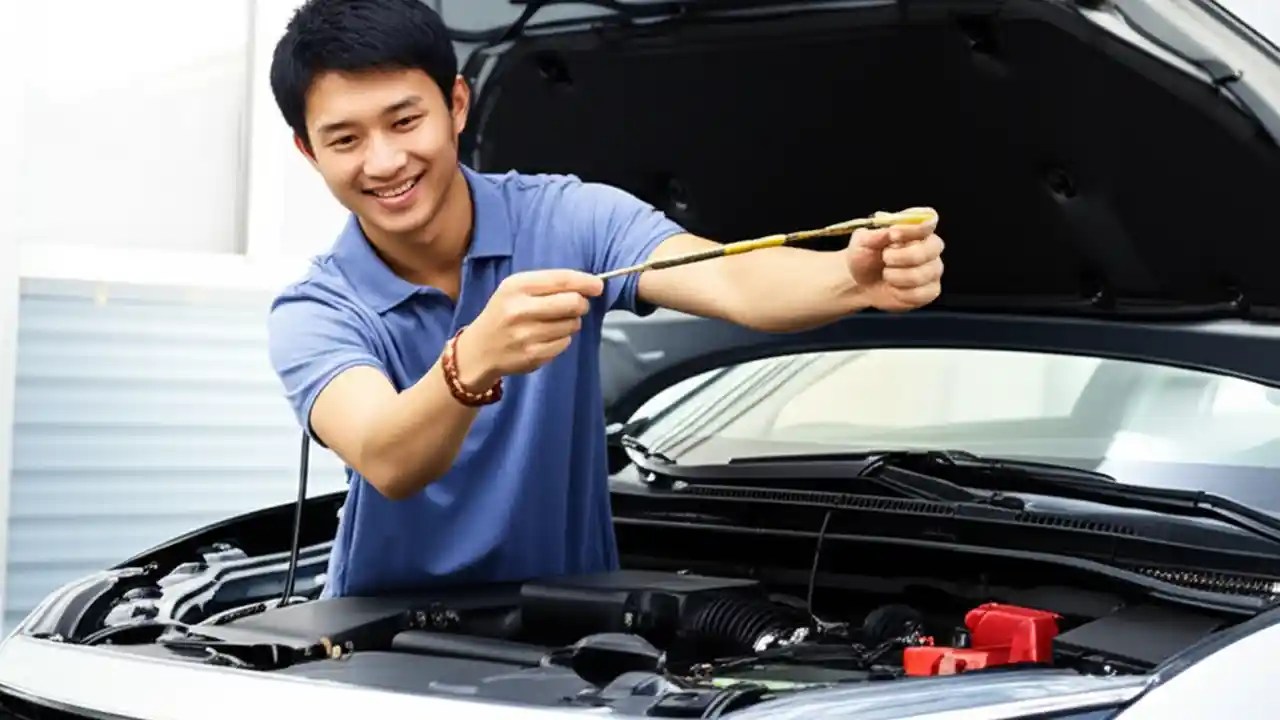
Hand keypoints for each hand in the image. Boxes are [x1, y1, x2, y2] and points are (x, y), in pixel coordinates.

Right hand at [454, 269, 603, 387]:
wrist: (479, 349)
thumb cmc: (503, 313)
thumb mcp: (516, 290)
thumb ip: (549, 285)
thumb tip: (590, 286)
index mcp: (516, 286)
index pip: (562, 279)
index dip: (586, 282)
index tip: (597, 286)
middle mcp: (520, 309)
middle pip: (572, 303)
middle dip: (581, 304)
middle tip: (576, 306)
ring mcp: (526, 335)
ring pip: (572, 324)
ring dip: (570, 323)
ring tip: (553, 323)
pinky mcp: (533, 355)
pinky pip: (564, 343)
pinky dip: (562, 340)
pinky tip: (546, 338)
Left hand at [846, 207, 944, 311]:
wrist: (860, 283)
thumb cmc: (864, 257)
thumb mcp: (861, 241)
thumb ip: (876, 234)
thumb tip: (890, 231)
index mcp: (916, 228)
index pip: (929, 220)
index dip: (914, 229)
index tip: (893, 235)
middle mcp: (930, 247)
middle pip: (932, 248)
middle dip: (904, 256)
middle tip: (886, 258)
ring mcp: (933, 269)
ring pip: (924, 274)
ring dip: (897, 276)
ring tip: (886, 274)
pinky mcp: (931, 290)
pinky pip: (921, 293)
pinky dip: (901, 293)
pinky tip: (894, 288)